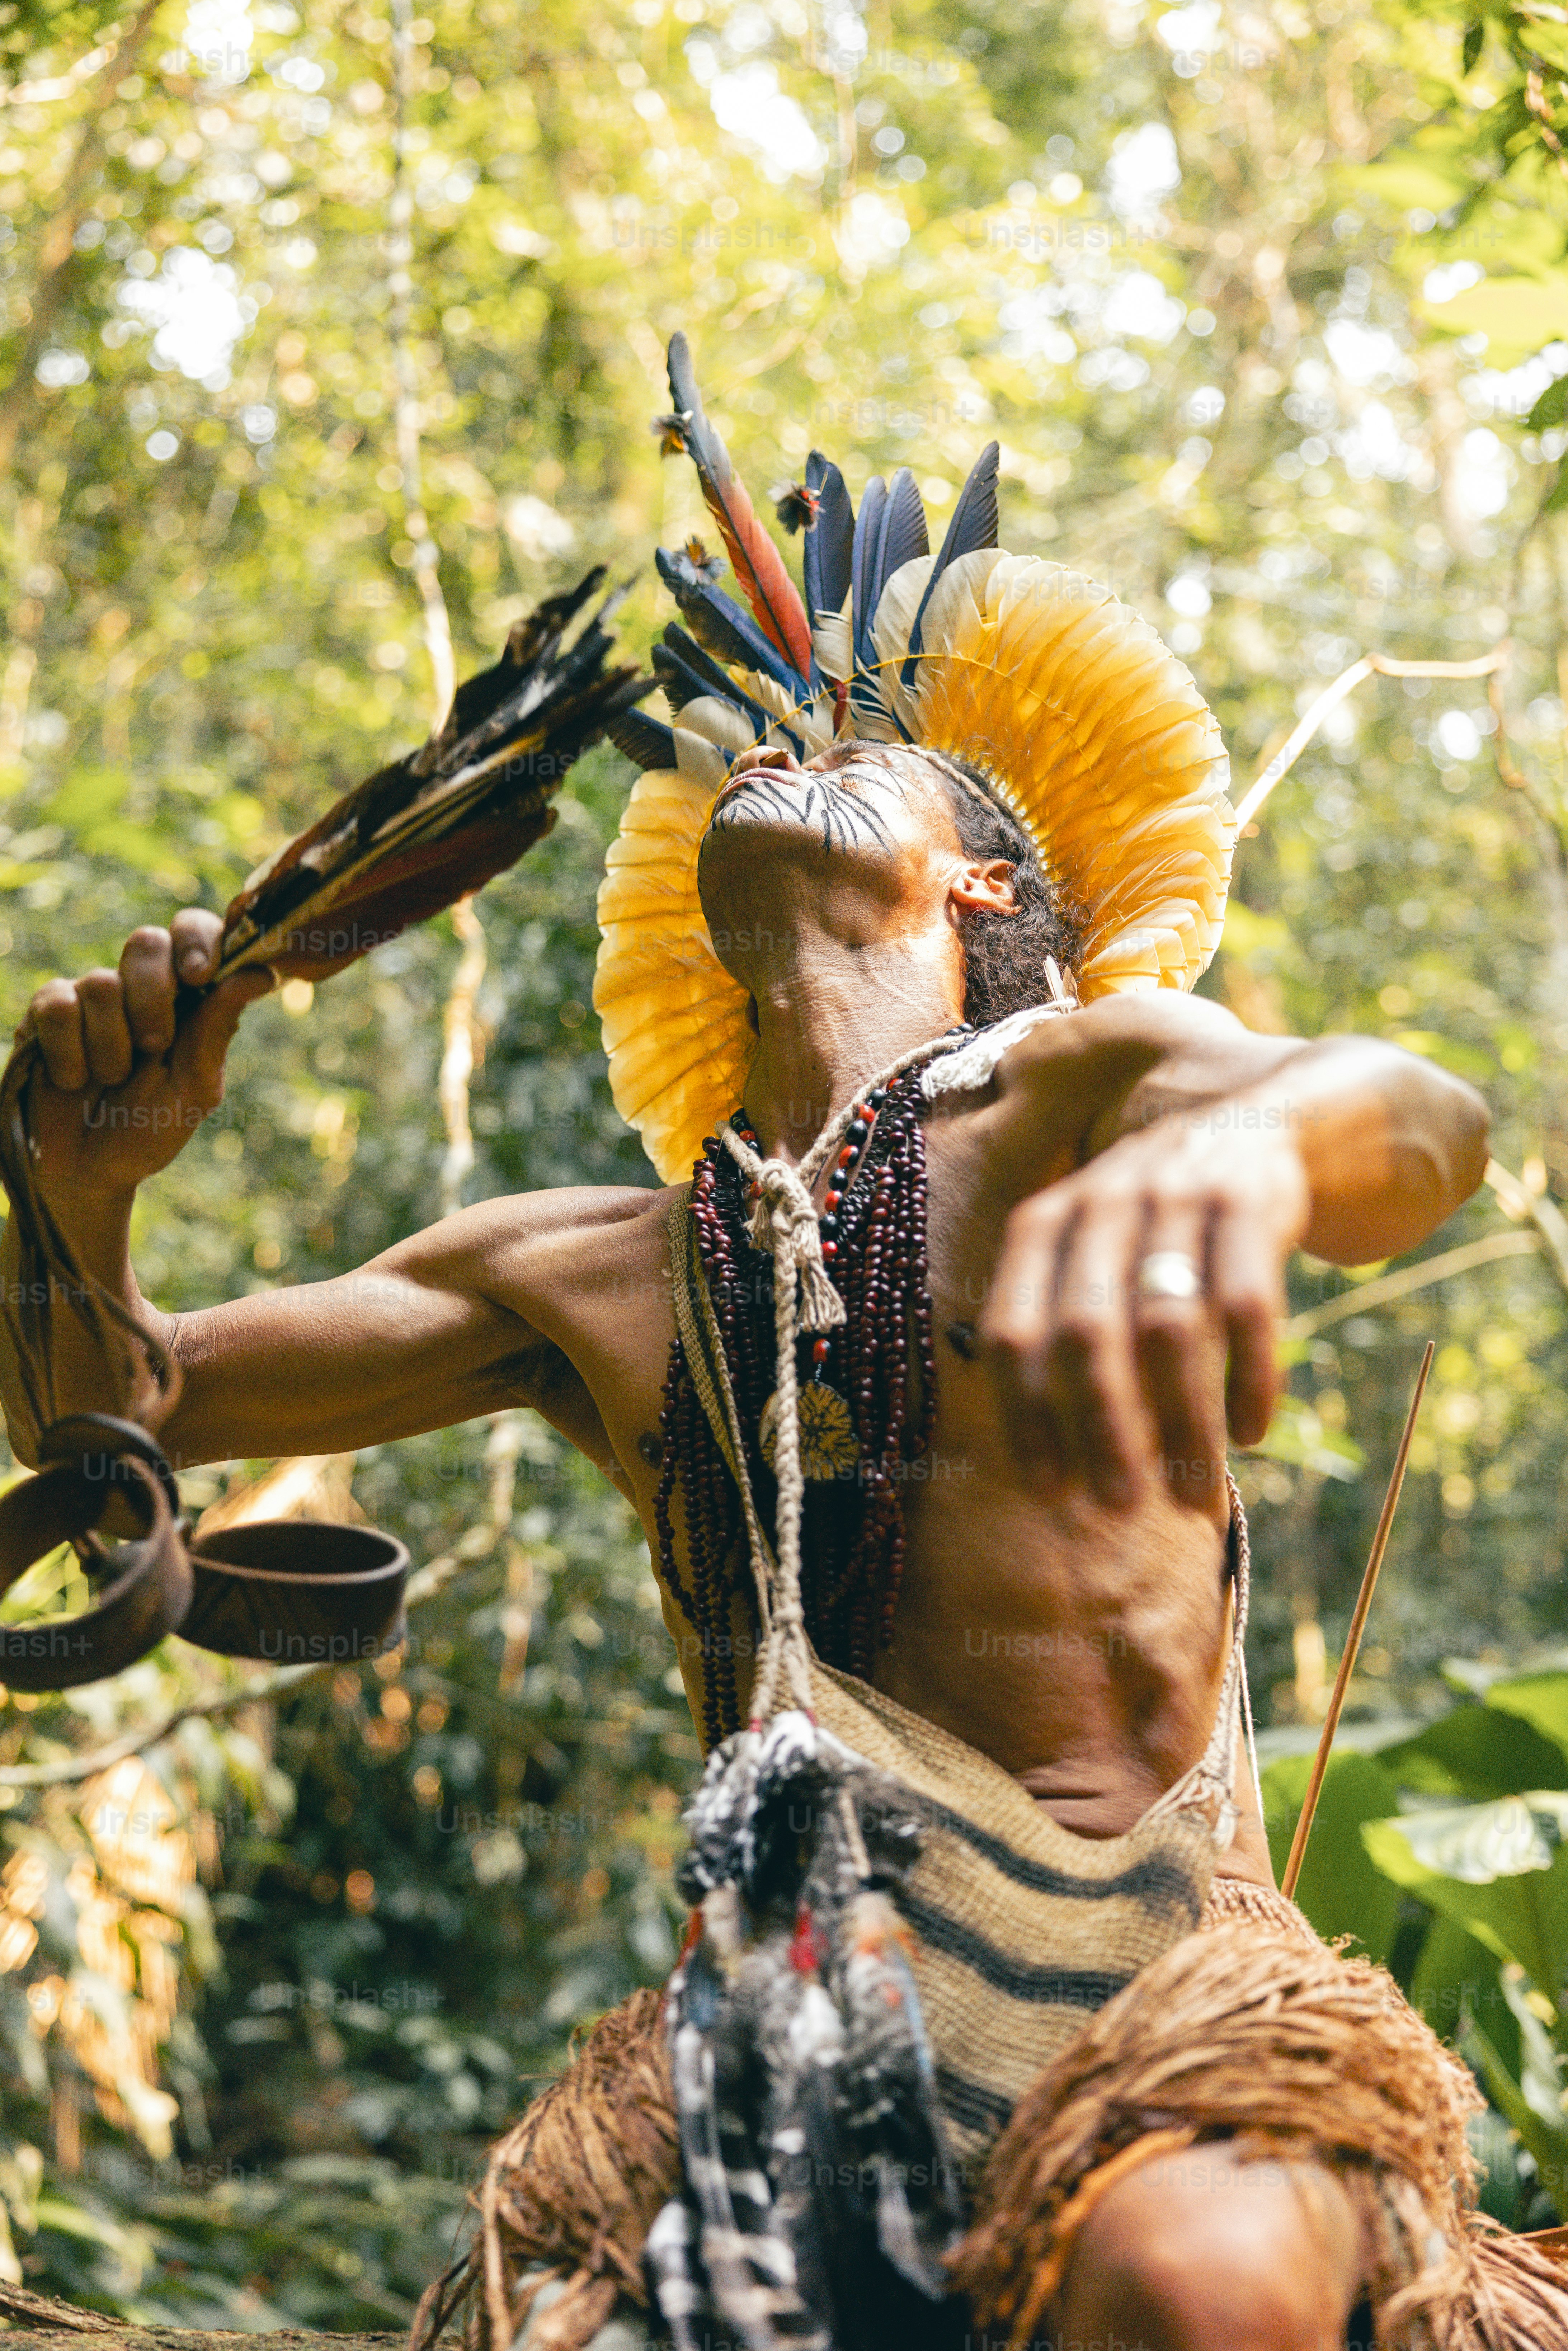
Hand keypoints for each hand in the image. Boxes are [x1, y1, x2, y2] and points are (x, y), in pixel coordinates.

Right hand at [17, 912, 272, 1199]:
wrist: (87, 1170)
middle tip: (154, 1046)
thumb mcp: (194, 1089)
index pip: (194, 931)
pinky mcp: (47, 1011)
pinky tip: (74, 1078)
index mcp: (186, 997)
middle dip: (154, 997)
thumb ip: (218, 1029)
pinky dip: (70, 1053)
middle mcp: (139, 986)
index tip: (200, 975)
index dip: (197, 939)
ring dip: (111, 1046)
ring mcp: (91, 996)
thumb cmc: (148, 1129)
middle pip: (147, 942)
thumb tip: (260, 972)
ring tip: (111, 1078)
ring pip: (101, 983)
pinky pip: (58, 1006)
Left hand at [979, 1120, 1310, 1513]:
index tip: (1050, 1493)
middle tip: (1119, 1508)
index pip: (1013, 1333)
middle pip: (1088, 1337)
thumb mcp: (1091, 1256)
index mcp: (1043, 1224)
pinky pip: (1248, 1306)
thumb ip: (1065, 1339)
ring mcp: (1176, 1197)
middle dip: (1102, 1433)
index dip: (1028, 1417)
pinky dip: (1248, 1381)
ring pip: (1170, 1331)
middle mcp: (1101, 1204)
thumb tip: (1058, 1475)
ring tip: (1194, 1502)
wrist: (1257, 1130)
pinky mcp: (1250, 1203)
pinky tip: (1250, 1434)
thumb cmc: (1154, 1229)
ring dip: (1182, 1427)